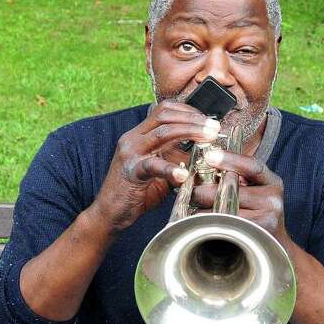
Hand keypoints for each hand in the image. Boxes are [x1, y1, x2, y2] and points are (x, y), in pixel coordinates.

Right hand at [89, 102, 220, 234]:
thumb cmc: (136, 191)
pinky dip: (171, 169)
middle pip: (165, 115)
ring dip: (189, 131)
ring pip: (162, 133)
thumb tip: (204, 152)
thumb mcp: (160, 169)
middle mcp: (133, 138)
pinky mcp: (131, 172)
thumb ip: (177, 158)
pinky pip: (153, 165)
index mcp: (139, 134)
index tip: (207, 119)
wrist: (109, 212)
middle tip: (214, 127)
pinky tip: (184, 174)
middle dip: (193, 118)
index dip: (188, 110)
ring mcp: (130, 153)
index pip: (164, 110)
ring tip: (209, 138)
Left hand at [192, 148, 289, 244]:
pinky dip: (208, 222)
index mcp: (272, 182)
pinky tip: (199, 222)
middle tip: (188, 188)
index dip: (230, 159)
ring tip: (193, 207)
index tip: (209, 155)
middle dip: (205, 189)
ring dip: (203, 208)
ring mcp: (267, 217)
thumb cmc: (259, 214)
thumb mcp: (257, 191)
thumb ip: (240, 178)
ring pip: (224, 208)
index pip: (252, 166)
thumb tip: (207, 165)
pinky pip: (225, 224)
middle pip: (233, 188)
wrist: (273, 245)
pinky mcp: (256, 233)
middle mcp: (272, 199)